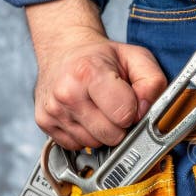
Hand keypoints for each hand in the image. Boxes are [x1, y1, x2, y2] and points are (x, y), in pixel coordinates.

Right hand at [26, 0, 166, 149]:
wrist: (64, 50)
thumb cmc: (102, 56)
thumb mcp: (137, 58)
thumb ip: (152, 83)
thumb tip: (145, 112)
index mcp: (88, 73)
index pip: (124, 115)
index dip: (134, 111)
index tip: (130, 100)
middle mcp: (66, 93)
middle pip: (111, 135)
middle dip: (120, 125)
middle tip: (116, 106)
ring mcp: (52, 110)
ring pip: (94, 144)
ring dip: (103, 131)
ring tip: (99, 107)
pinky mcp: (44, 122)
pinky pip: (77, 145)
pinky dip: (86, 134)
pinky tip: (85, 114)